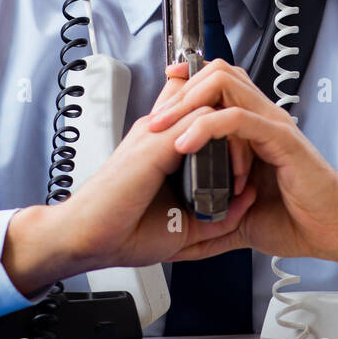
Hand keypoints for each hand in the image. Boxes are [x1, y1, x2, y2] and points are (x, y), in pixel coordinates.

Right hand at [63, 65, 257, 273]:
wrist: (88, 239)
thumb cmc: (126, 231)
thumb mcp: (185, 225)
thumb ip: (218, 212)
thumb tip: (248, 200)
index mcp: (163, 146)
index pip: (199, 110)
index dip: (227, 123)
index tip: (246, 155)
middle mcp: (159, 133)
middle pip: (208, 100)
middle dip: (239, 130)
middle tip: (249, 171)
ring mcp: (154, 134)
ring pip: (210, 107)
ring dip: (235, 140)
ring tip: (241, 178)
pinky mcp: (153, 144)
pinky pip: (198, 121)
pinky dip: (221, 141)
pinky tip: (231, 174)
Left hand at [148, 59, 337, 262]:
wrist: (334, 233)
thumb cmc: (297, 219)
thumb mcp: (240, 210)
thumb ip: (214, 205)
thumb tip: (186, 222)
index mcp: (254, 126)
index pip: (217, 82)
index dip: (186, 82)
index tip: (158, 99)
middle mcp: (263, 117)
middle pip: (217, 71)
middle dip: (178, 90)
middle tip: (153, 120)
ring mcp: (273, 125)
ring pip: (224, 83)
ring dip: (186, 102)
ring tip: (161, 127)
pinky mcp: (282, 140)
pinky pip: (239, 118)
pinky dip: (207, 126)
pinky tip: (186, 144)